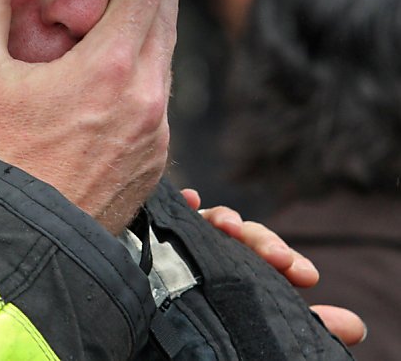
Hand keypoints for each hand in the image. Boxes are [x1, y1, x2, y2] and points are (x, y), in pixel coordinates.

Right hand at [0, 0, 178, 232]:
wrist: (24, 238)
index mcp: (110, 66)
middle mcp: (145, 96)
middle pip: (167, 20)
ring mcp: (155, 133)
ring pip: (167, 62)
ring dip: (158, 29)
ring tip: (144, 10)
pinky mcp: (153, 162)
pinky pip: (160, 103)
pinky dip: (150, 75)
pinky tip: (128, 75)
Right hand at [183, 189, 366, 346]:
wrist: (176, 315)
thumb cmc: (227, 309)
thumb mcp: (272, 313)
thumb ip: (311, 319)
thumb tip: (356, 326)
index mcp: (251, 262)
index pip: (274, 254)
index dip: (290, 260)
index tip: (307, 277)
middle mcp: (225, 244)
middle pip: (247, 232)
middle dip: (264, 241)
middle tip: (278, 259)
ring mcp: (197, 235)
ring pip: (215, 220)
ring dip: (226, 219)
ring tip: (229, 227)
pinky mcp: (168, 232)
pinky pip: (176, 213)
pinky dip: (186, 203)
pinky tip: (192, 199)